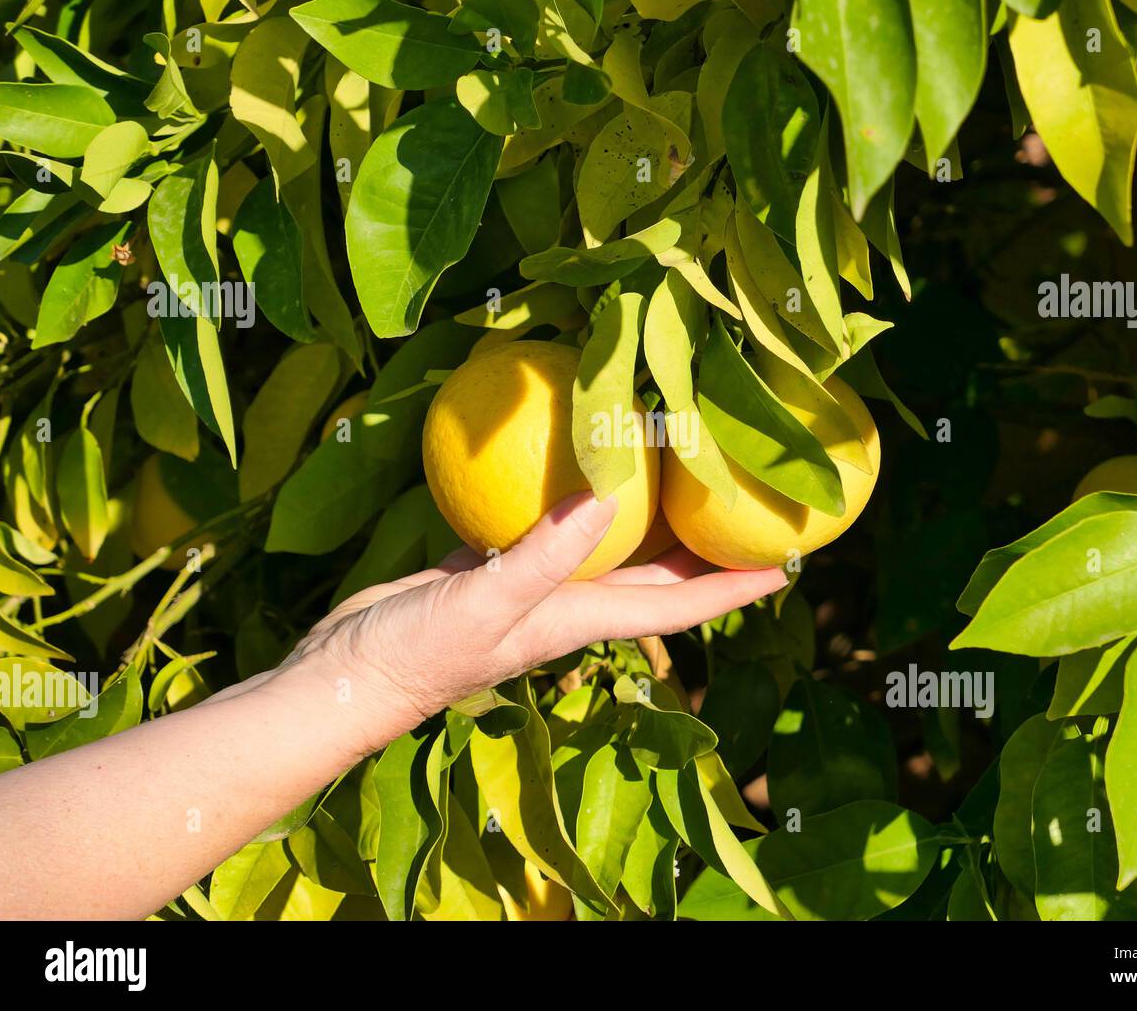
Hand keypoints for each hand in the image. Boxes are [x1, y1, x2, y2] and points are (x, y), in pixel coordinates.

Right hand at [295, 493, 787, 742]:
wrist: (348, 672)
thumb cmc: (417, 653)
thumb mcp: (485, 603)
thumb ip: (544, 555)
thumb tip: (605, 495)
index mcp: (581, 618)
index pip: (679, 604)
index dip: (734, 587)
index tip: (788, 563)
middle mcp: (568, 602)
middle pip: (657, 574)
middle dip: (705, 549)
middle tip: (745, 504)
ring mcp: (530, 585)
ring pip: (607, 546)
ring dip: (644, 517)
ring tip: (676, 470)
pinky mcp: (491, 566)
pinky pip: (547, 526)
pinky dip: (568, 499)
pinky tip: (571, 464)